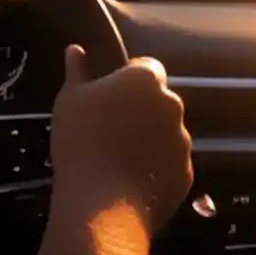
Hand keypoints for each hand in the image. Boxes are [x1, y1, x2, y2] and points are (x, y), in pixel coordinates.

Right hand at [50, 45, 192, 233]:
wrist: (103, 204)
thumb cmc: (81, 142)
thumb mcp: (69, 100)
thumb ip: (77, 71)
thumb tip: (76, 50)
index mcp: (144, 80)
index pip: (145, 65)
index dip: (126, 77)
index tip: (107, 93)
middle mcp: (172, 105)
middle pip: (158, 99)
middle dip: (139, 108)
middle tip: (109, 126)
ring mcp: (183, 141)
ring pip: (165, 132)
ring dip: (148, 137)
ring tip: (117, 157)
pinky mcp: (186, 174)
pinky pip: (170, 163)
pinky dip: (155, 167)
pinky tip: (128, 179)